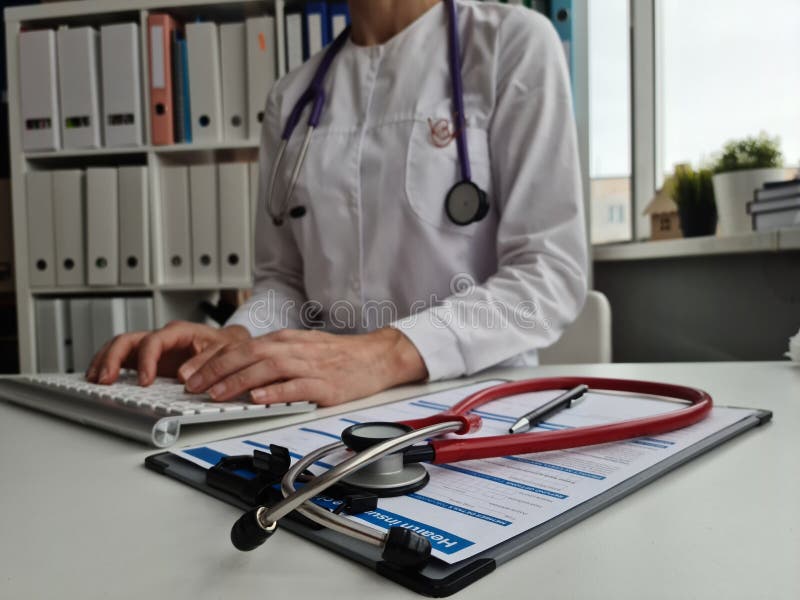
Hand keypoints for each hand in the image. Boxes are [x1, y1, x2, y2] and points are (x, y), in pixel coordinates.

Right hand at [86, 321, 250, 385]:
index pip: (154, 340)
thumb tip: (185, 377)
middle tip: (105, 380)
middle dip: (112, 359)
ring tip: (93, 380)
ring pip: (120, 347)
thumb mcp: (224, 352)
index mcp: (179, 332)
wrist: (230, 346)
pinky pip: (123, 358)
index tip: (145, 381)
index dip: (146, 360)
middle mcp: (161, 338)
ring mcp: (152, 348)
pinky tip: (100, 378)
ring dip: (104, 361)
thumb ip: (206, 363)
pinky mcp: (148, 359)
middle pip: (128, 340)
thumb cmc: (226, 347)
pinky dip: (109, 366)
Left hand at [183, 327, 427, 406]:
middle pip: (247, 354)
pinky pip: (295, 386)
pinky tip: (258, 399)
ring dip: (238, 381)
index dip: (211, 359)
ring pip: (266, 368)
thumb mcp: (300, 348)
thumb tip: (238, 370)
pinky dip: (275, 392)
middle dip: (215, 370)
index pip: (240, 346)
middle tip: (193, 385)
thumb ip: (271, 357)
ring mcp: (308, 365)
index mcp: (284, 340)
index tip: (190, 372)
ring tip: (216, 394)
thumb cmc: (338, 355)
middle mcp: (292, 348)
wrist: (375, 357)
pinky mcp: (324, 384)